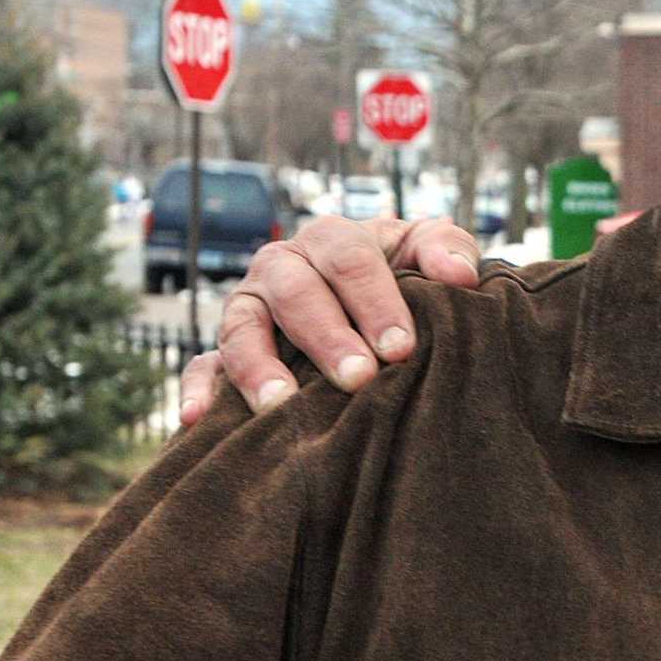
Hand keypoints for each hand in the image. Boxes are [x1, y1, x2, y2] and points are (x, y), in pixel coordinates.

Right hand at [179, 215, 478, 424]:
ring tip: (281, 405)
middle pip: (295, 293)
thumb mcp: (425, 251)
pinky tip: (199, 420)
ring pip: (243, 328)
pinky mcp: (223, 350)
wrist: (367, 298)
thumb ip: (447, 249)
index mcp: (332, 240)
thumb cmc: (403, 276)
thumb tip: (461, 276)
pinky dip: (198, 390)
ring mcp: (248, 308)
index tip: (401, 347)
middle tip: (358, 378)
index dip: (374, 300)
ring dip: (258, 365)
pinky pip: (202, 366)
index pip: (348, 260)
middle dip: (327, 336)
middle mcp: (282, 268)